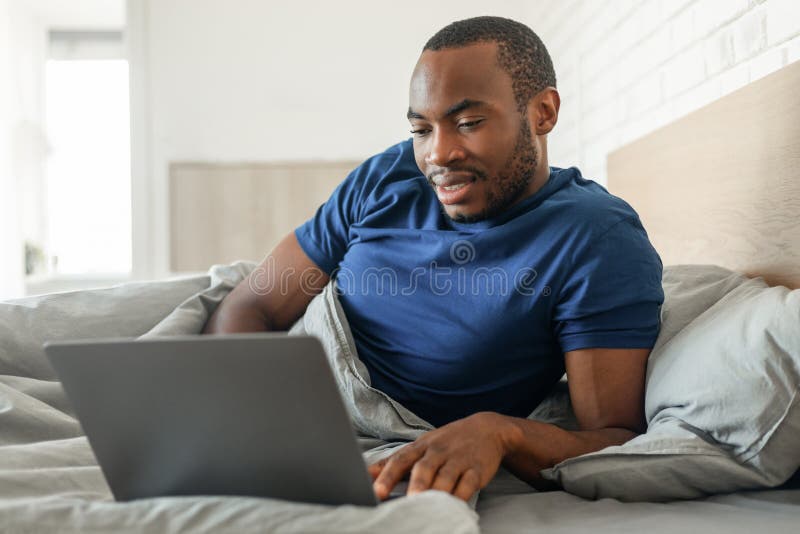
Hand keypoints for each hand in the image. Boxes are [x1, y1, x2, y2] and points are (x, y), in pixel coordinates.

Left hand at [367, 411, 518, 501]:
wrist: (487, 429)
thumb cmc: (447, 442)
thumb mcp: (420, 446)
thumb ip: (395, 461)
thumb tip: (367, 473)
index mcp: (421, 447)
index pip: (401, 460)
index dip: (387, 475)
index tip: (376, 491)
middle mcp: (438, 452)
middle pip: (423, 468)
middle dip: (415, 484)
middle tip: (408, 500)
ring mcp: (458, 460)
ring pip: (445, 476)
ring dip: (436, 491)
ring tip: (427, 505)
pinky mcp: (477, 469)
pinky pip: (468, 483)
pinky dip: (461, 495)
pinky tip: (453, 504)